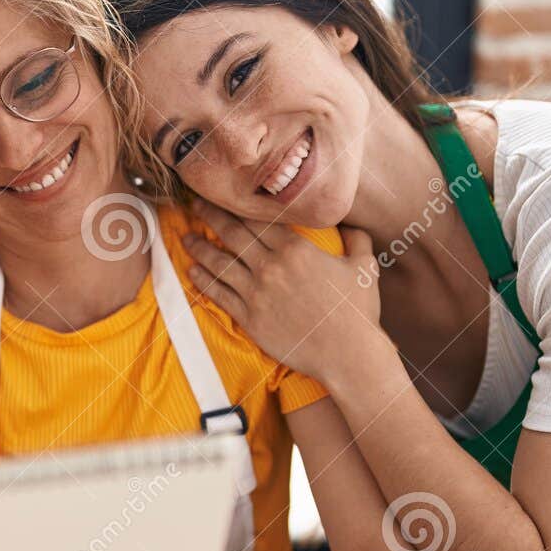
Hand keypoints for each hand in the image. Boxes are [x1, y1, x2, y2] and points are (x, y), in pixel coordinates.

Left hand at [183, 199, 383, 388]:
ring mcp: (257, 293)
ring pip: (220, 263)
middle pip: (232, 234)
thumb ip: (356, 239)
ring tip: (186, 238)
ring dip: (200, 248)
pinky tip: (193, 271)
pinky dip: (203, 280)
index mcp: (296, 249)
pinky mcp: (250, 318)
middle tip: (194, 206)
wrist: (347, 354)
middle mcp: (271, 267)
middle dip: (210, 216)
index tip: (224, 197)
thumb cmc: (358, 310)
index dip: (237, 206)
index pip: (258, 219)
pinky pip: (219, 295)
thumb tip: (350, 224)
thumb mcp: (365, 267)